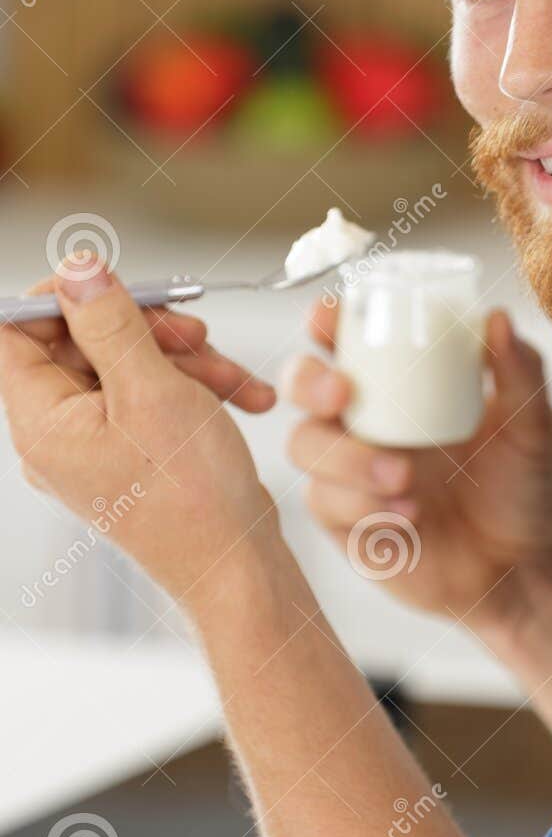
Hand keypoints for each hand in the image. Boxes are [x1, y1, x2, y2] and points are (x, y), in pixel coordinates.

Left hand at [0, 255, 278, 609]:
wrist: (238, 568)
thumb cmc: (193, 499)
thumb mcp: (152, 390)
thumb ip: (110, 323)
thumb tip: (78, 268)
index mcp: (41, 423)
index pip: (15, 331)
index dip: (63, 298)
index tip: (115, 287)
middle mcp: (58, 435)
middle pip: (81, 343)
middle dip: (146, 329)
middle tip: (194, 334)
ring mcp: (97, 446)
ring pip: (128, 366)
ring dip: (185, 359)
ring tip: (232, 377)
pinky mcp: (135, 455)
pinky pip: (152, 398)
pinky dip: (196, 389)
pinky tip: (244, 398)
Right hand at [285, 300, 551, 634]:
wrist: (522, 568)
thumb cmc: (524, 488)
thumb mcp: (534, 428)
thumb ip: (520, 373)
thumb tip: (498, 319)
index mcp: (402, 386)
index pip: (348, 340)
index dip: (325, 321)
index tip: (328, 317)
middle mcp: (365, 422)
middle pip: (301, 385)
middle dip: (309, 382)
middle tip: (343, 394)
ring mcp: (349, 473)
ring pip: (305, 445)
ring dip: (347, 458)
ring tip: (404, 477)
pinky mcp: (346, 523)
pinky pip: (326, 503)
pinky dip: (362, 504)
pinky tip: (410, 515)